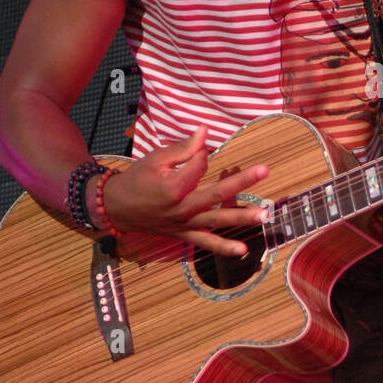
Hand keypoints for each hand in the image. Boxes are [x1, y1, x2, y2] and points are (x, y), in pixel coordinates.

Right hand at [89, 126, 269, 255]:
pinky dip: (224, 248)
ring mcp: (185, 223)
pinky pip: (205, 243)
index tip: (198, 147)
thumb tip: (205, 131)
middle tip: (264, 170)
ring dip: (241, 218)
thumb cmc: (137, 179)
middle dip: (242, 182)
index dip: (202, 152)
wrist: (118, 208)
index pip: (200, 164)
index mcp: (173, 186)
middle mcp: (182, 207)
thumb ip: (183, 148)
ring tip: (264, 215)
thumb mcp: (155, 159)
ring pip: (217, 220)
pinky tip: (243, 250)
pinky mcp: (185, 234)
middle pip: (217, 193)